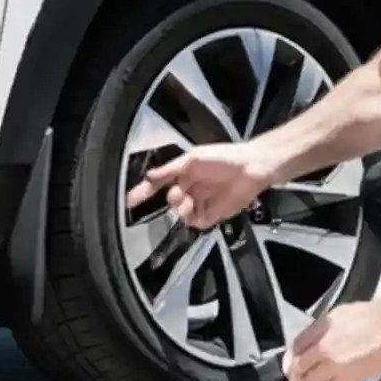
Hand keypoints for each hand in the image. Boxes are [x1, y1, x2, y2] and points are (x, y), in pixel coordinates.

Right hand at [125, 141, 278, 228]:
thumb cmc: (224, 158)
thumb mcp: (193, 159)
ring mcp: (201, 202)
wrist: (251, 169)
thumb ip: (170, 170)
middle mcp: (191, 188)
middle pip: (170, 200)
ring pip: (181, 213)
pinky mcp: (213, 214)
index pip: (158, 184)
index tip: (129, 201)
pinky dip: (195, 218)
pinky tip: (200, 210)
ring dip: (183, 209)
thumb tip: (149, 175)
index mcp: (184, 172)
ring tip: (191, 201)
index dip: (143, 192)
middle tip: (181, 193)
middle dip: (172, 198)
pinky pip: (196, 222)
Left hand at [282, 300, 380, 380]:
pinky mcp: (349, 379)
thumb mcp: (341, 314)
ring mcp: (335, 365)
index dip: (292, 359)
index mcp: (320, 328)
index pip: (295, 348)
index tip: (294, 364)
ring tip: (323, 379)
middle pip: (298, 369)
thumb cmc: (374, 316)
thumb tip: (313, 345)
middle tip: (301, 378)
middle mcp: (323, 347)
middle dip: (298, 375)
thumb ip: (322, 331)